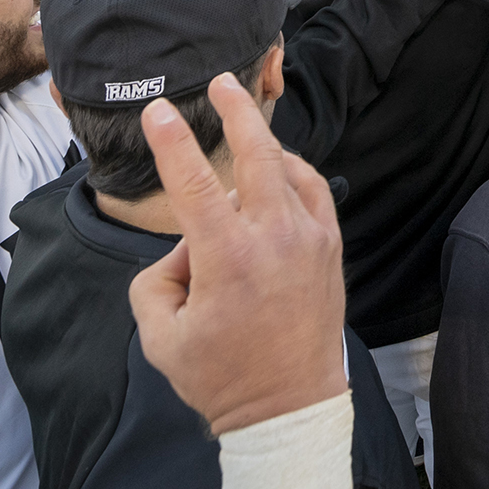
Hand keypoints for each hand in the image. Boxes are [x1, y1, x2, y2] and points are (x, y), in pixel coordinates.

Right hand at [127, 75, 346, 436]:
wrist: (288, 406)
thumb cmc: (221, 375)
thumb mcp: (161, 333)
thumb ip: (157, 278)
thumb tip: (186, 246)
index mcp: (229, 257)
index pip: (193, 182)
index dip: (172, 141)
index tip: (158, 110)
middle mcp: (276, 238)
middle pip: (258, 153)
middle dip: (237, 111)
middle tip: (221, 82)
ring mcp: (311, 239)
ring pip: (288, 170)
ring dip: (264, 148)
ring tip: (241, 137)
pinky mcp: (331, 248)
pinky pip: (315, 191)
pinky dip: (295, 173)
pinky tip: (278, 169)